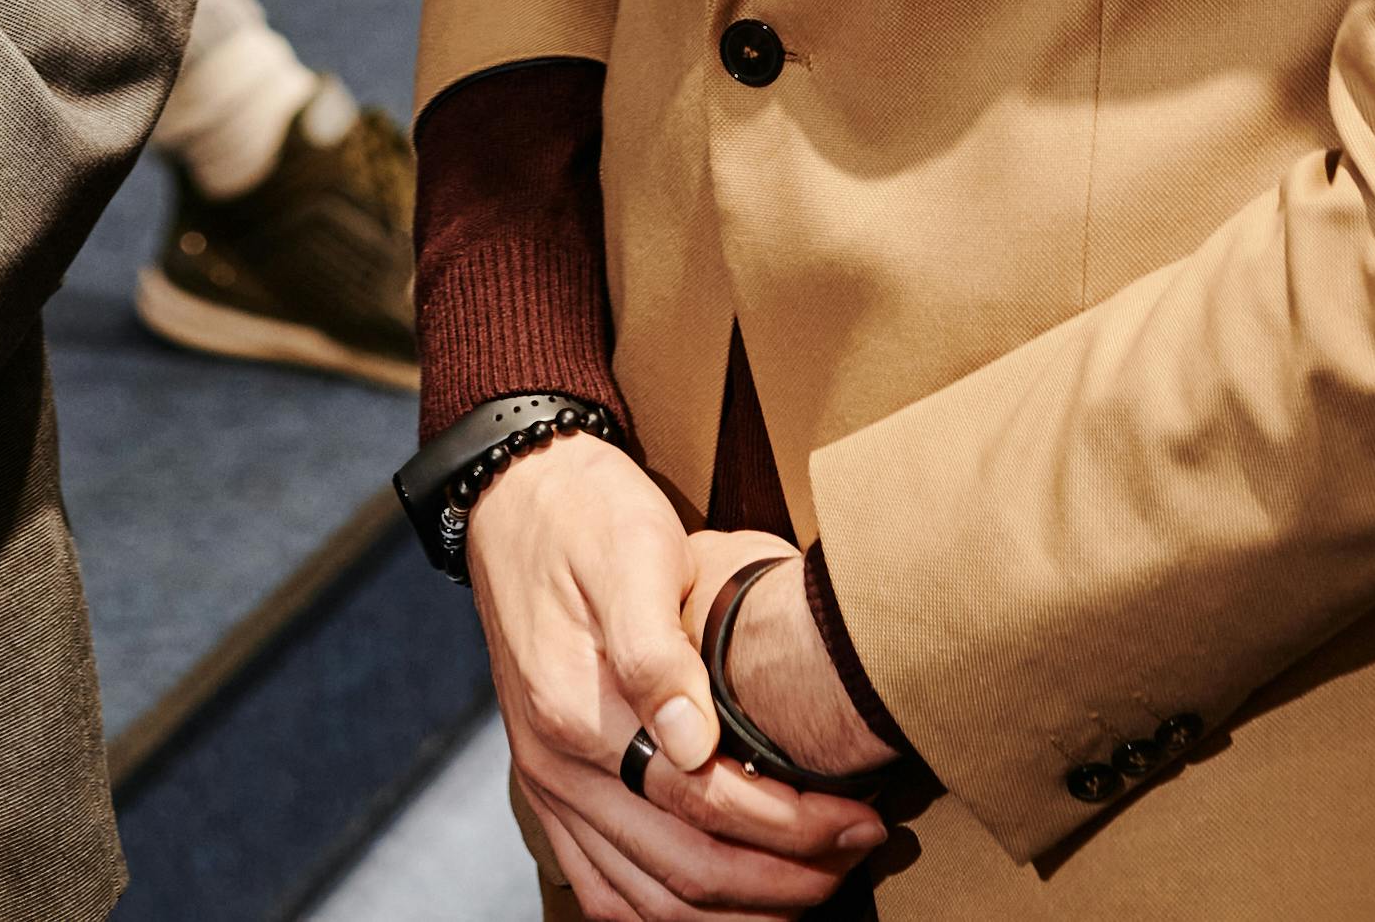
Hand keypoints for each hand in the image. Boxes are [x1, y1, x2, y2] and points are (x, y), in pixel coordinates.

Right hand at [464, 437, 889, 918]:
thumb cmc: (587, 512)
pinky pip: (607, 892)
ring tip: (812, 886)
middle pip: (685, 869)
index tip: (860, 820)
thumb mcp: (633, 548)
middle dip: (785, 878)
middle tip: (857, 856)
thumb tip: (696, 742)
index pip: (704, 803)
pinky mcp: (550, 790)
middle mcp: (557, 768)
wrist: (515, 495)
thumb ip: (656, 648)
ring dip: (739, 911)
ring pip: (651, 902)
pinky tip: (726, 907)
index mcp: (579, 712)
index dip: (792, 826)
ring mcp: (549, 786)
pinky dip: (669, 917)